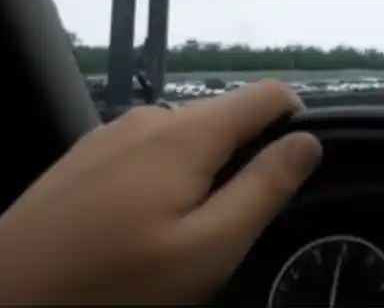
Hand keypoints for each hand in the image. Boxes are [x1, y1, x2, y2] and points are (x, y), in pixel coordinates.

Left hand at [0, 80, 322, 305]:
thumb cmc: (112, 287)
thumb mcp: (207, 250)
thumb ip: (264, 189)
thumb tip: (308, 140)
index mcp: (185, 133)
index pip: (266, 96)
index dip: (297, 124)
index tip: (295, 177)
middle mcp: (145, 120)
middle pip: (223, 120)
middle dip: (244, 162)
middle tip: (232, 232)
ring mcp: (104, 139)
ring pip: (181, 142)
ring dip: (200, 178)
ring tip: (183, 242)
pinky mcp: (75, 164)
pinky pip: (141, 158)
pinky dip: (159, 186)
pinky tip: (137, 236)